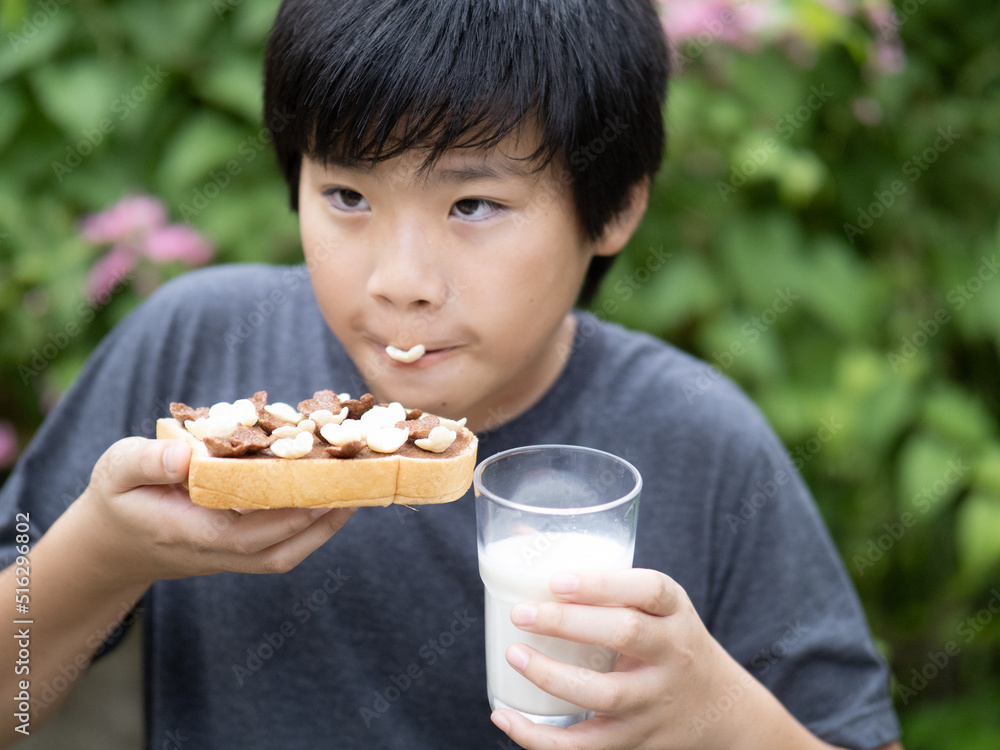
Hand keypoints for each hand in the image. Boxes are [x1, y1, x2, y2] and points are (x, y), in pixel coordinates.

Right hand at [73, 437, 354, 586]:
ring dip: (322, 529)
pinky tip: (333, 496)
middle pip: (273, 551)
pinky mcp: (240, 553)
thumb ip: (147, 461)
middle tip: (353, 484)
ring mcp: (229, 558)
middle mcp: (213, 552)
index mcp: (184, 531)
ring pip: (283, 557)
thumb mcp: (117, 469)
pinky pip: (281, 548)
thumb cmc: (119, 497)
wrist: (114, 543)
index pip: (239, 533)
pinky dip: (311, 527)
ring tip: (355, 491)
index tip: (317, 489)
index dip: (281, 516)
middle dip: (316, 522)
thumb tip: (187, 455)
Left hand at [490, 568, 763, 749]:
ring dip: (553, 676)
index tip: (557, 580)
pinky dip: (542, 738)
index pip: (650, 589)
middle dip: (568, 623)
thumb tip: (519, 531)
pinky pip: (587, 745)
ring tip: (514, 655)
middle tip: (522, 613)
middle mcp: (671, 654)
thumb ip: (601, 577)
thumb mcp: (656, 604)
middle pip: (626, 634)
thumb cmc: (665, 639)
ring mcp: (655, 700)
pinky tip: (507, 718)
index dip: (602, 584)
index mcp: (674, 610)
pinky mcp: (637, 740)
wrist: (718, 709)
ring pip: (606, 694)